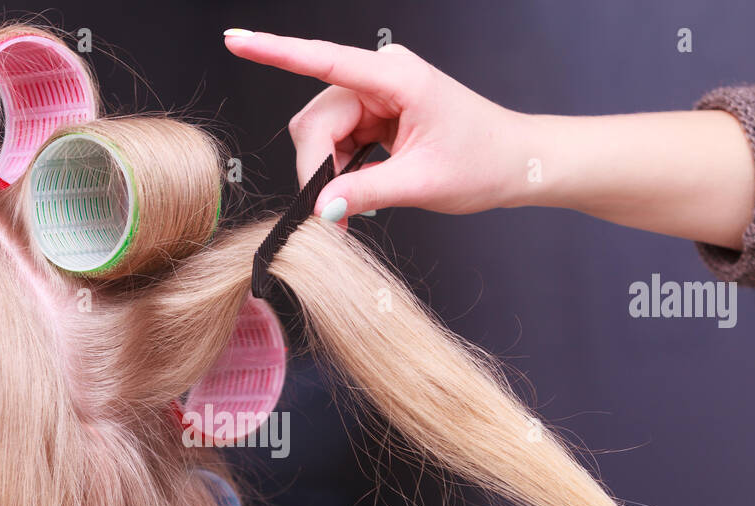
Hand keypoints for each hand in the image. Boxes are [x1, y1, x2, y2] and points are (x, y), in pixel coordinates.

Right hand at [223, 30, 753, 248]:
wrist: (517, 164)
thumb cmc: (485, 162)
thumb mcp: (422, 184)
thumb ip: (365, 194)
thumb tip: (321, 208)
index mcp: (396, 79)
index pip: (325, 62)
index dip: (276, 52)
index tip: (237, 41)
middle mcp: (383, 78)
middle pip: (317, 117)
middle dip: (317, 167)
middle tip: (328, 216)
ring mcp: (378, 96)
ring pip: (323, 135)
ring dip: (329, 174)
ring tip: (354, 206)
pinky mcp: (377, 115)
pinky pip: (338, 143)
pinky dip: (340, 173)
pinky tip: (358, 192)